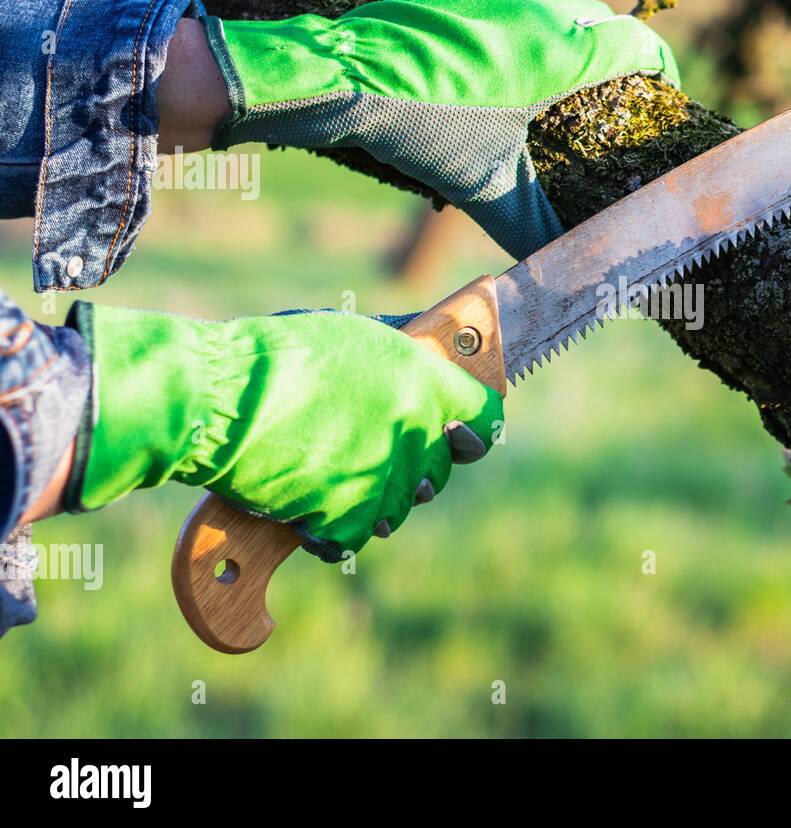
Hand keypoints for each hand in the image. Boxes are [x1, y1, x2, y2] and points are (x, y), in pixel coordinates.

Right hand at [69, 303, 501, 557]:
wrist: (218, 399)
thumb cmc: (274, 359)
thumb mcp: (351, 338)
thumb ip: (400, 360)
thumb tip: (432, 359)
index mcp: (421, 378)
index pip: (486, 419)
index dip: (473, 433)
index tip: (457, 439)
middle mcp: (412, 427)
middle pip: (438, 474)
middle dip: (408, 474)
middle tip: (365, 460)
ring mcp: (383, 474)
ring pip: (397, 510)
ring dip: (366, 503)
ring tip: (324, 478)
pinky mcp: (348, 513)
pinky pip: (354, 538)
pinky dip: (328, 533)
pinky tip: (305, 510)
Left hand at [204, 0, 678, 258]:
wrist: (343, 79)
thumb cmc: (423, 130)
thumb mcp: (486, 186)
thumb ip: (533, 226)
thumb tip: (563, 269)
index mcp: (559, 51)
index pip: (636, 44)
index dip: (659, 67)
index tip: (664, 89)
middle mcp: (537, 7)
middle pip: (599, 21)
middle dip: (613, 54)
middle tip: (610, 94)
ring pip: (556, 4)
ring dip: (567, 35)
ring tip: (559, 80)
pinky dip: (523, 23)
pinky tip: (504, 61)